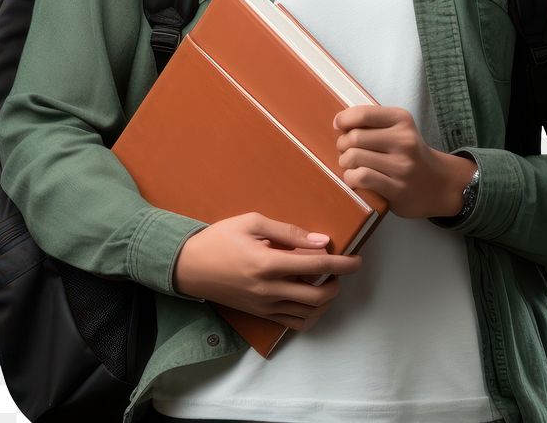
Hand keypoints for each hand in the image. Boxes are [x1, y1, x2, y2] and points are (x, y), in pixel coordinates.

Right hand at [172, 212, 362, 331]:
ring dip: (325, 300)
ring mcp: (264, 307)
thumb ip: (289, 232)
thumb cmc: (220, 238)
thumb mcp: (252, 222)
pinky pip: (293, 323)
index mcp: (268, 263)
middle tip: (341, 269)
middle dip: (337, 283)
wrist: (189, 266)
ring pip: (308, 314)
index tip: (357, 260)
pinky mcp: (260, 315)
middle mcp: (268, 290)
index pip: (315, 266)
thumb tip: (320, 241)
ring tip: (327, 282)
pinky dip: (309, 314)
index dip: (341, 264)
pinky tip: (311, 298)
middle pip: (317, 296)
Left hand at [333, 105, 475, 218]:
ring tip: (351, 166)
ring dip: (345, 163)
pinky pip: (362, 178)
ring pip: (355, 158)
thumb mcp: (399, 130)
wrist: (439, 184)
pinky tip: (356, 179)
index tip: (339, 126)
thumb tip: (339, 123)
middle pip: (354, 137)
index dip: (343, 119)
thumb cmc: (410, 155)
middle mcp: (404, 140)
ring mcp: (402, 166)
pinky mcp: (398, 189)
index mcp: (402, 120)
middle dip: (342, 145)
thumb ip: (374, 123)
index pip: (363, 114)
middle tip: (347, 151)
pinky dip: (351, 178)